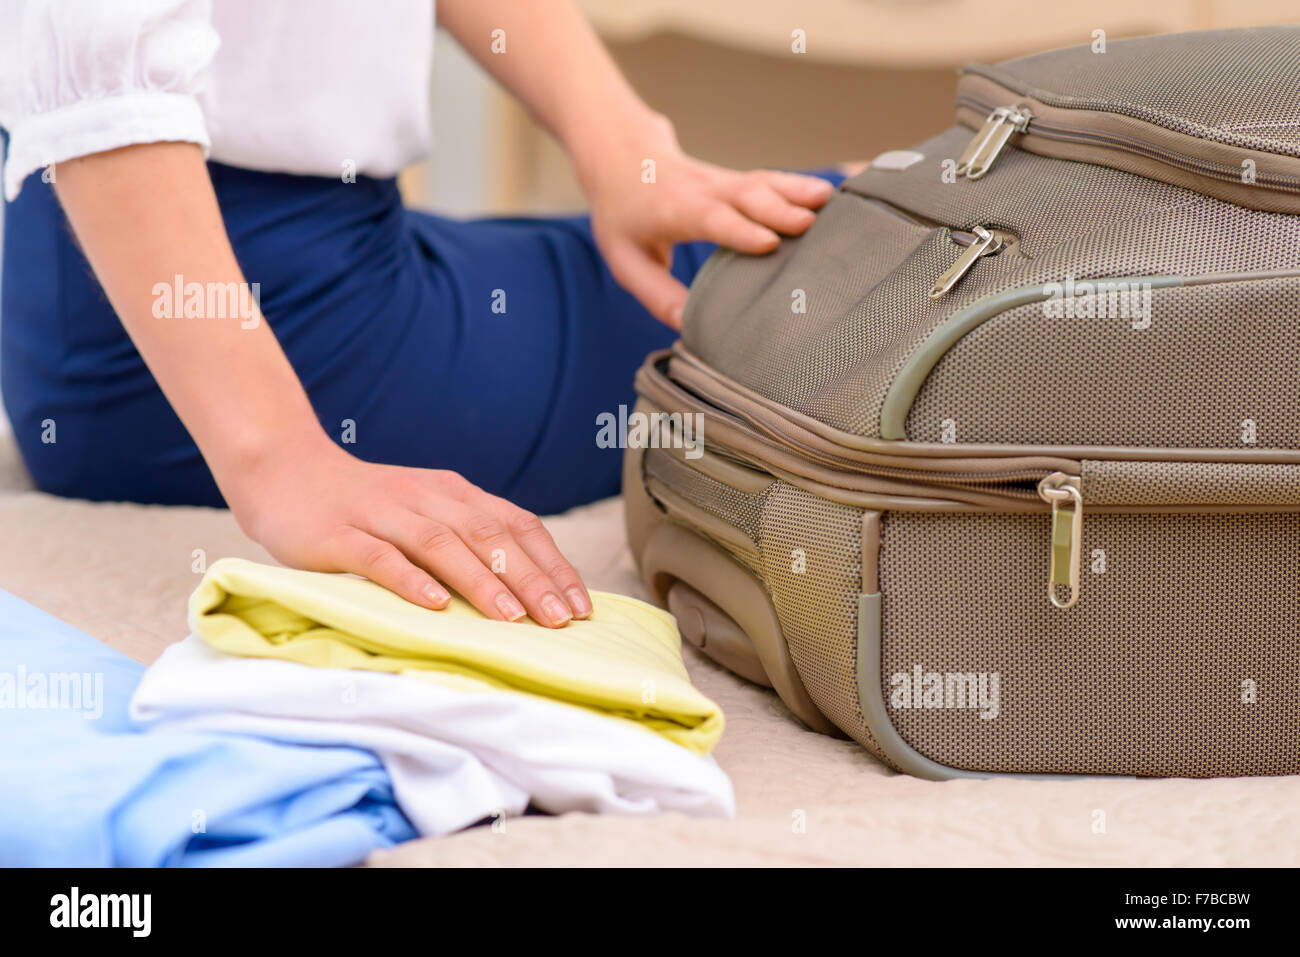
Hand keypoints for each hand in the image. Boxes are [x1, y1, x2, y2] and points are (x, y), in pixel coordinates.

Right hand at [225, 435, 591, 626]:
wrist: (285, 470)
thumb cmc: (367, 506)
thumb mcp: (427, 511)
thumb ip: (470, 538)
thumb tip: (531, 590)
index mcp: (455, 494)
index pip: (518, 526)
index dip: (552, 565)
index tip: (581, 605)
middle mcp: (426, 499)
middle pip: (489, 537)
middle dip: (530, 580)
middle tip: (561, 622)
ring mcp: (382, 515)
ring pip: (442, 546)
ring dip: (481, 583)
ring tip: (512, 619)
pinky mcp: (339, 535)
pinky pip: (379, 558)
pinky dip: (410, 580)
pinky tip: (434, 606)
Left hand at [572, 111, 833, 327]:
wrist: (623, 159)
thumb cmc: (623, 218)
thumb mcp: (625, 260)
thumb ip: (657, 293)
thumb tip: (689, 327)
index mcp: (672, 210)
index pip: (708, 217)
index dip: (737, 229)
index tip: (766, 243)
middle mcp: (702, 191)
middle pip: (744, 194)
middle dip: (777, 208)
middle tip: (810, 224)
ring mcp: (724, 182)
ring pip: (763, 181)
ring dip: (798, 190)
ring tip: (833, 201)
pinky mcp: (740, 182)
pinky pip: (773, 182)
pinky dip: (802, 186)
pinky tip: (834, 194)